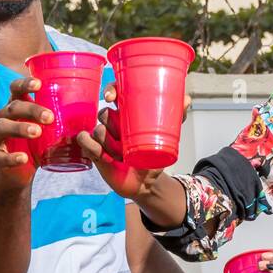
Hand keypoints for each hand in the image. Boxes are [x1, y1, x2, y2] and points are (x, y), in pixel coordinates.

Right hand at [0, 77, 51, 189]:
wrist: (20, 173)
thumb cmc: (36, 145)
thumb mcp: (48, 130)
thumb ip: (62, 120)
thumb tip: (93, 109)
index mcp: (16, 108)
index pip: (15, 89)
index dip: (24, 84)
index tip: (39, 84)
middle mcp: (3, 118)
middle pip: (12, 107)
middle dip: (31, 109)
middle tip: (50, 117)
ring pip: (1, 127)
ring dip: (19, 128)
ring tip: (37, 132)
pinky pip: (0, 156)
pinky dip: (12, 157)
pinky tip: (24, 158)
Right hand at [75, 83, 190, 199]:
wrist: (147, 182)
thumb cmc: (155, 155)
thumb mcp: (168, 135)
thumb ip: (177, 117)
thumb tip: (187, 99)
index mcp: (128, 114)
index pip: (115, 93)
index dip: (110, 90)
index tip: (111, 97)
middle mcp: (114, 124)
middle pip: (104, 112)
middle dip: (110, 121)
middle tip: (122, 136)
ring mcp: (103, 138)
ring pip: (97, 129)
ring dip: (106, 140)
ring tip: (118, 154)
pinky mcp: (94, 151)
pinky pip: (85, 142)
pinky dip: (89, 144)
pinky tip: (100, 152)